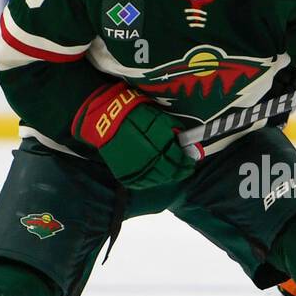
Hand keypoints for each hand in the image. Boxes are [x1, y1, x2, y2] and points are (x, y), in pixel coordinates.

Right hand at [74, 83, 194, 188]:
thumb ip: (172, 129)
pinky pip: (142, 182)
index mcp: (157, 141)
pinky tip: (157, 178)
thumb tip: (185, 141)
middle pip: (169, 171)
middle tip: (186, 170)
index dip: (186, 161)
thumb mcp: (156, 115)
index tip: (191, 161)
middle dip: (180, 171)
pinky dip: (152, 182)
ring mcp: (135, 166)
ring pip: (157, 179)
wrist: (104, 118)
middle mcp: (147, 156)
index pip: (178, 157)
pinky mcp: (124, 173)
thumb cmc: (133, 113)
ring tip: (174, 174)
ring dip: (168, 178)